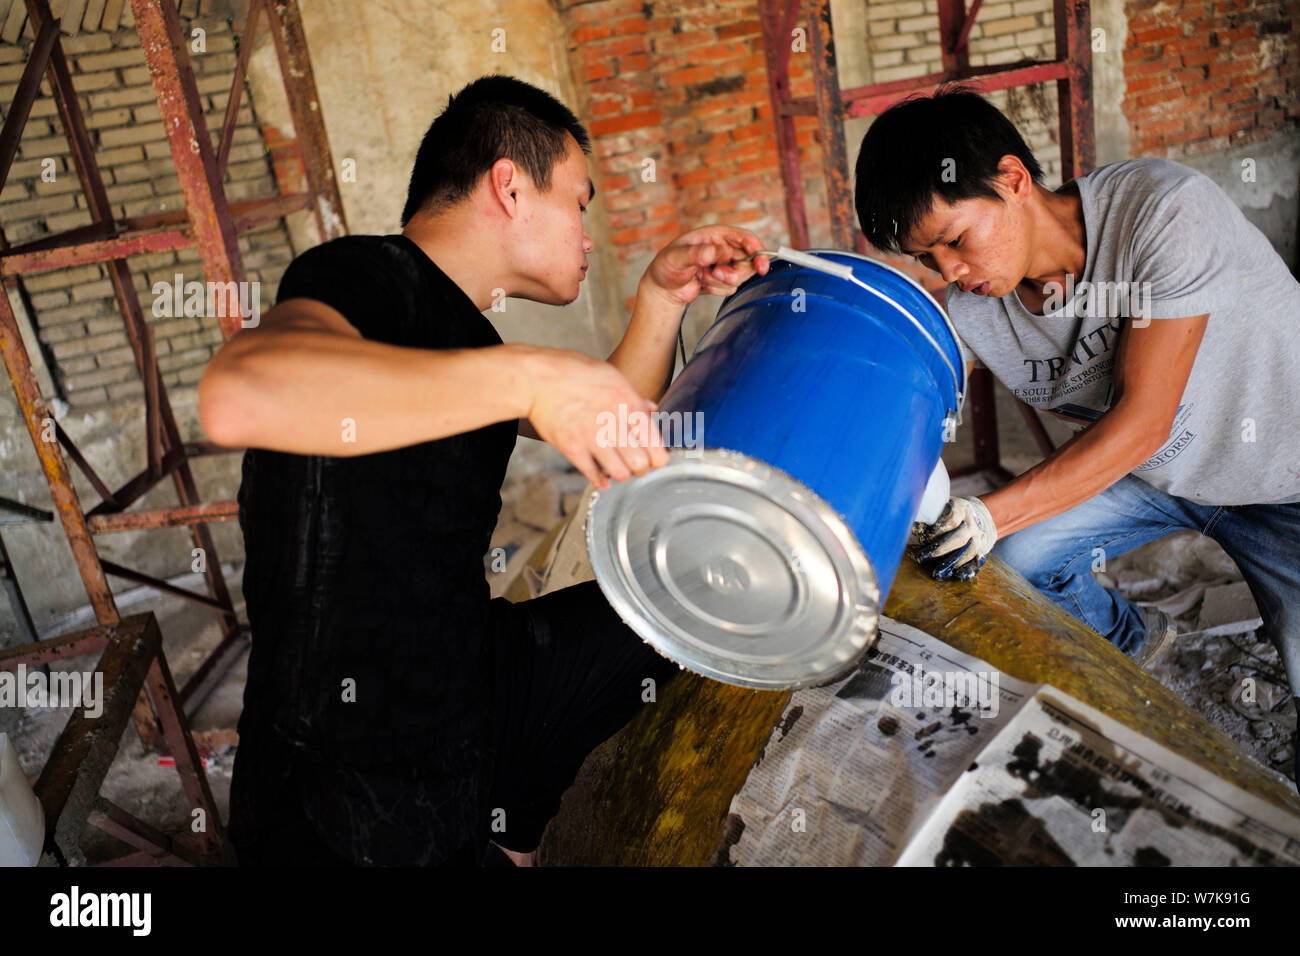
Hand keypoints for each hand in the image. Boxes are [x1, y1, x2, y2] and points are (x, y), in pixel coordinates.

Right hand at [520, 347, 668, 490]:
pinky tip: (602, 479)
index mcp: (627, 402)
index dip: (659, 456)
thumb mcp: (610, 375)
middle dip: (642, 468)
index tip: (655, 459)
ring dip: (622, 474)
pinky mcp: (571, 447)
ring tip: (619, 469)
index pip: (655, 442)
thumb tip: (651, 409)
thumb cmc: (571, 371)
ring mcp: (591, 436)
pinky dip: (600, 481)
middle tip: (637, 466)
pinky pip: (593, 474)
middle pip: (641, 463)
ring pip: (620, 473)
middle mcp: (613, 421)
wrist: (536, 378)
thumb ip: (634, 396)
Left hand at [641, 225, 770, 307]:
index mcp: (716, 235)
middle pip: (748, 261)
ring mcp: (725, 265)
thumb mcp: (677, 257)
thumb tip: (715, 251)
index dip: (757, 250)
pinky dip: (717, 290)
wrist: (664, 287)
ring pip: (741, 277)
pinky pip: (731, 288)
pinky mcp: (724, 280)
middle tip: (715, 274)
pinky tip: (702, 284)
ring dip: (720, 282)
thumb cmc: (667, 266)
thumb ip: (696, 253)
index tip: (761, 265)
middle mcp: (724, 248)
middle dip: (733, 273)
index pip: (745, 238)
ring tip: (702, 277)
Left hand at [913, 496, 997, 580]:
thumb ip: (932, 515)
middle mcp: (973, 524)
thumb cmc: (951, 512)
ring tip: (939, 571)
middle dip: (943, 548)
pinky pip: (977, 559)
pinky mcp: (982, 548)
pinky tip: (958, 575)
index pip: (952, 520)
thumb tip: (912, 525)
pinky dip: (968, 568)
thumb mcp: (943, 507)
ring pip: (969, 550)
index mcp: (962, 509)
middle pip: (960, 538)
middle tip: (929, 556)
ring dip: (954, 562)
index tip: (926, 537)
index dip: (939, 530)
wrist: (974, 515)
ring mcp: (979, 537)